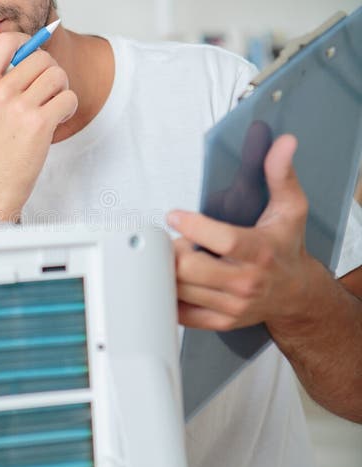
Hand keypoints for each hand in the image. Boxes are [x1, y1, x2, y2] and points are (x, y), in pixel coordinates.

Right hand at [0, 31, 76, 221]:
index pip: (6, 42)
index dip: (26, 42)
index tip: (32, 55)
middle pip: (40, 58)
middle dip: (51, 70)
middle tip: (49, 88)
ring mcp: (20, 108)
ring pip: (58, 75)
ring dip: (62, 88)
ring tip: (54, 104)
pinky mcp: (40, 123)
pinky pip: (69, 97)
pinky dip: (70, 106)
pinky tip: (59, 118)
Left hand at [170, 135, 313, 331]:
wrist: (296, 293)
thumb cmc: (287, 248)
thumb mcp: (290, 208)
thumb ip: (280, 174)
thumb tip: (282, 144)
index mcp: (260, 252)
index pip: (223, 241)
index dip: (193, 226)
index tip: (175, 215)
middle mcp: (246, 282)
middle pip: (190, 268)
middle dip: (173, 249)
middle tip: (175, 239)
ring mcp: (233, 305)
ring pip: (181, 290)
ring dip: (171, 270)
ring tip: (181, 257)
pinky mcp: (222, 322)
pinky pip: (183, 314)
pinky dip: (172, 296)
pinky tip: (177, 280)